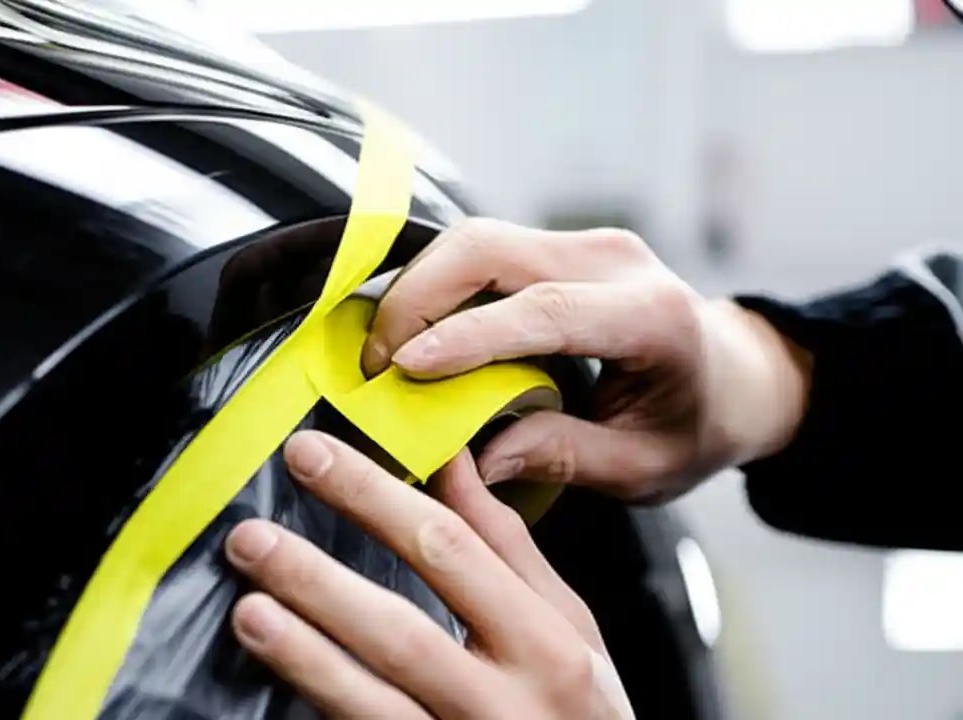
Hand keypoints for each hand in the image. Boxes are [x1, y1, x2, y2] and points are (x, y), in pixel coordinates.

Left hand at [223, 430, 634, 719]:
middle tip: (252, 538)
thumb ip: (507, 547)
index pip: (449, 550)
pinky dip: (319, 707)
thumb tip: (454, 459)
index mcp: (545, 645)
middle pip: (401, 632)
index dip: (373, 497)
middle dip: (319, 581)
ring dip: (304, 657)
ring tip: (249, 611)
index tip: (313, 456)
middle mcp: (504, 704)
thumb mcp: (569, 627)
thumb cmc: (581, 713)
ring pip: (372, 705)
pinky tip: (277, 681)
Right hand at [360, 218, 812, 501]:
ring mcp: (585, 243)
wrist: (734, 373)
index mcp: (651, 318)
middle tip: (373, 363)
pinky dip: (435, 286)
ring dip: (417, 288)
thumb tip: (474, 459)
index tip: (402, 367)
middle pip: (491, 248)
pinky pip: (482, 252)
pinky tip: (411, 330)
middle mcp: (615, 262)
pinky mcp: (558, 246)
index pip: (546, 311)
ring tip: (384, 352)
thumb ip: (562, 456)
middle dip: (418, 297)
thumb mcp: (642, 467)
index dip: (467, 336)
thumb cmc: (694, 427)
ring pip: (475, 238)